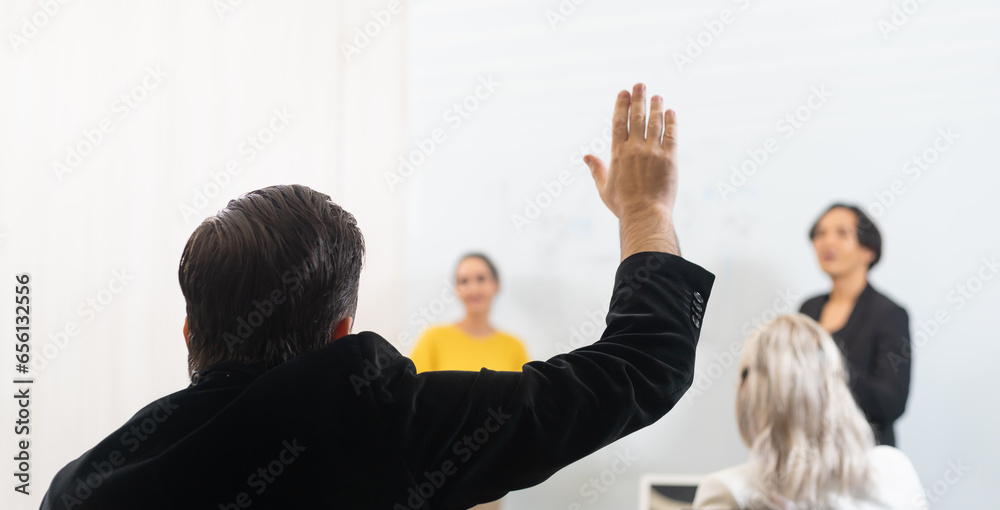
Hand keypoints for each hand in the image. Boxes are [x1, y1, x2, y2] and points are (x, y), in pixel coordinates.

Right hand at [585, 84, 679, 259]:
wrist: (645, 215)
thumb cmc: (623, 204)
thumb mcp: (604, 187)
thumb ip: (596, 169)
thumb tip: (586, 157)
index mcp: (617, 154)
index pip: (618, 123)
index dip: (621, 105)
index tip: (623, 92)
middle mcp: (635, 149)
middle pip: (636, 117)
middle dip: (638, 99)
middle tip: (640, 84)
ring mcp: (653, 153)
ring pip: (655, 123)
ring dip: (656, 107)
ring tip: (657, 96)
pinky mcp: (669, 159)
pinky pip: (671, 135)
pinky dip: (671, 122)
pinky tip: (670, 112)